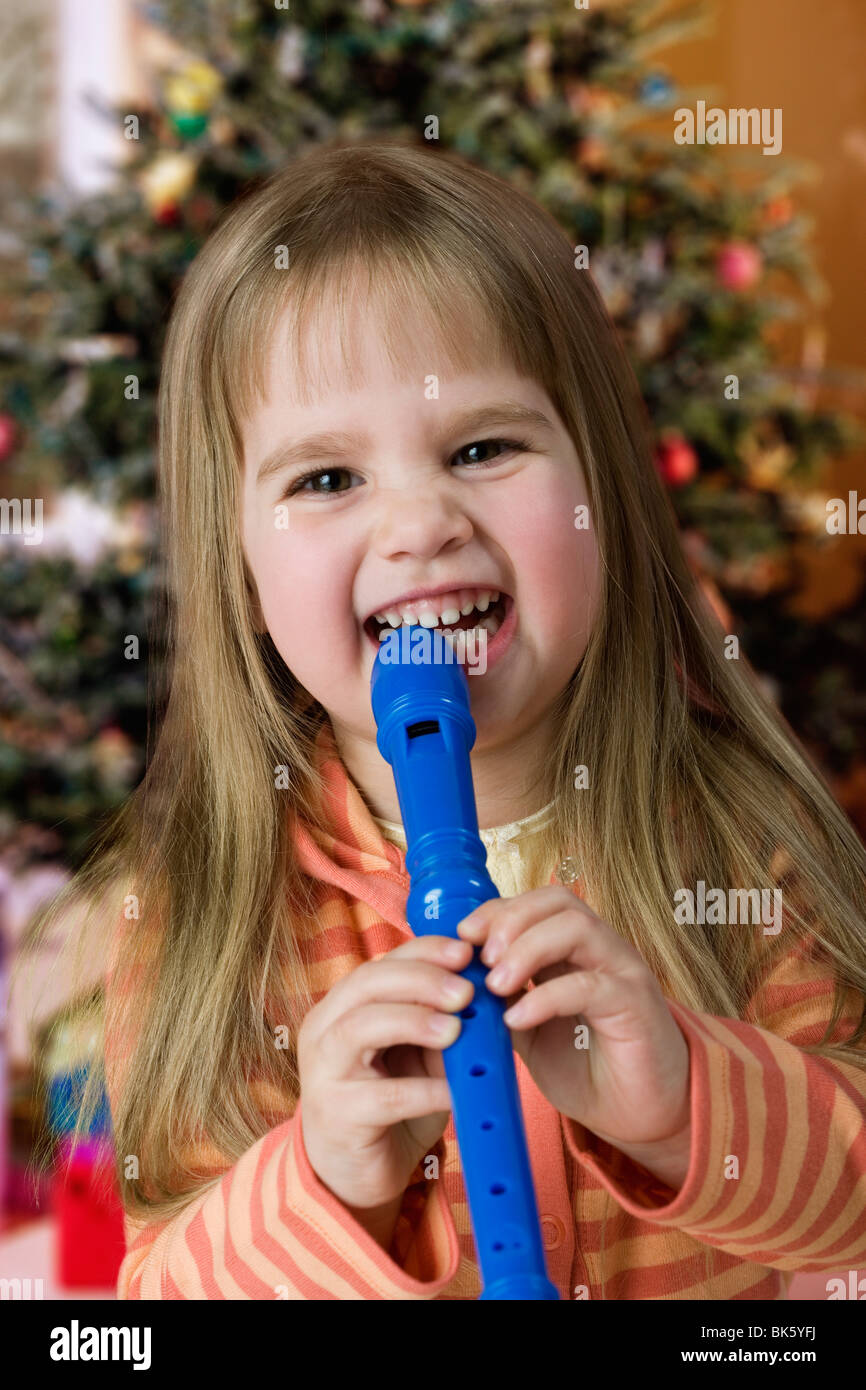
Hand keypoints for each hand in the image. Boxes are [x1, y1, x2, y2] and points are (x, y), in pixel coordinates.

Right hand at [297, 934, 474, 1210]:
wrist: (353, 1174)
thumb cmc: (389, 1104)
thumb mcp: (417, 1056)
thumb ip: (441, 1025)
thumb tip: (486, 995)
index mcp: (341, 1006)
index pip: (380, 963)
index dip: (423, 952)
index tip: (465, 953)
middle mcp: (323, 1030)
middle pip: (366, 984)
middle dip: (420, 980)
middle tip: (465, 991)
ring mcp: (323, 1073)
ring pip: (359, 1028)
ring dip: (413, 1021)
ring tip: (456, 1030)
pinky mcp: (336, 1116)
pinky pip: (383, 1097)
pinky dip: (424, 1090)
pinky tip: (454, 1092)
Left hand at [457, 887, 689, 1166]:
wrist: (640, 1115)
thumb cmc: (587, 1067)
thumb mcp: (529, 1030)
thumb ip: (501, 1001)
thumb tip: (457, 981)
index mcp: (573, 949)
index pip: (535, 903)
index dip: (496, 911)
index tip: (461, 937)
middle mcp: (601, 949)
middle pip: (557, 901)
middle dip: (510, 919)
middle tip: (479, 956)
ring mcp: (622, 971)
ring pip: (577, 928)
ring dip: (527, 948)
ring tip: (495, 984)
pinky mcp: (636, 1004)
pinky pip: (590, 985)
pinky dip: (547, 997)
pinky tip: (518, 1018)